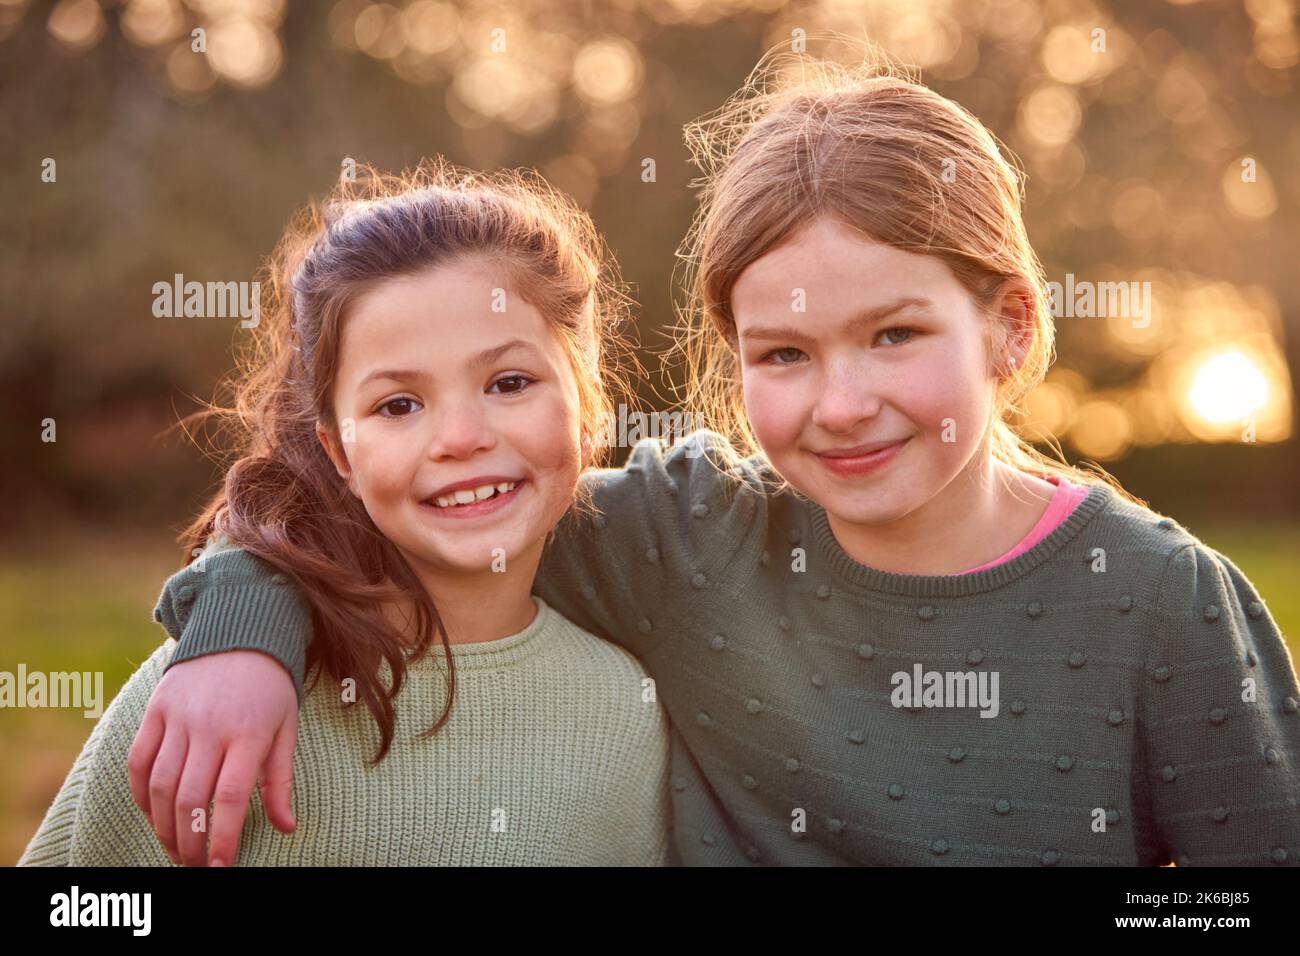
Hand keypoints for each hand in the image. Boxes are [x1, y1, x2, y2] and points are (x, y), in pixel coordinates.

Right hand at [127, 650, 298, 865]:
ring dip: (164, 827)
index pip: (229, 797)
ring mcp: (178, 717)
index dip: (223, 838)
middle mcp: (210, 726)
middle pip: (189, 799)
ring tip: (176, 850)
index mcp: (249, 733)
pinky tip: (153, 816)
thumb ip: (281, 780)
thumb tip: (286, 827)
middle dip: (190, 843)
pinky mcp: (156, 710)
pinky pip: (138, 761)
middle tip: (196, 866)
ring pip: (159, 786)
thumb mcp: (286, 728)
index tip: (221, 868)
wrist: (240, 632)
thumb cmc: (270, 688)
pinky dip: (141, 796)